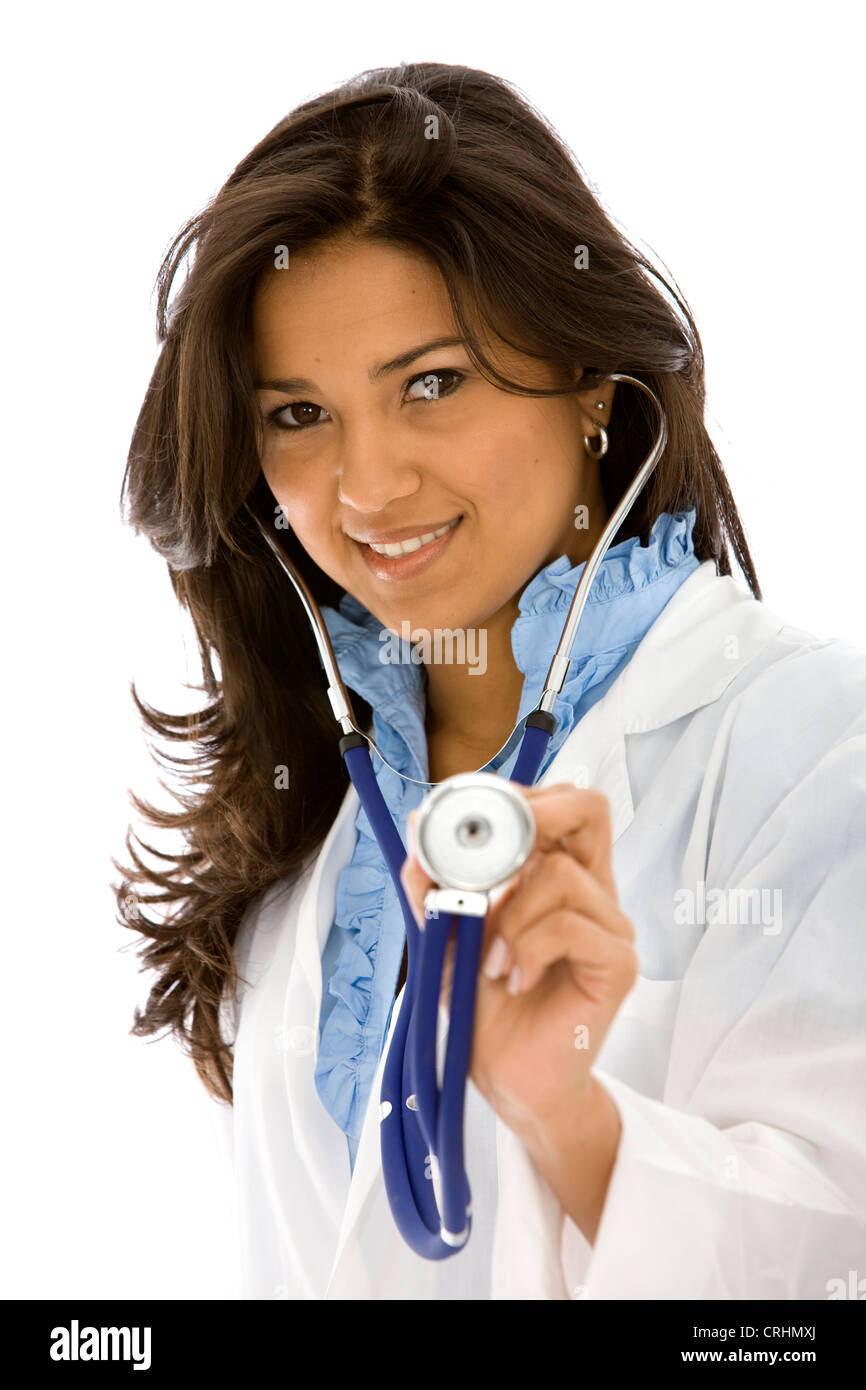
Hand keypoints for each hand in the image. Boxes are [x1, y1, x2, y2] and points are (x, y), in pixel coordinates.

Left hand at [400, 782, 637, 1140]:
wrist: (508, 1078)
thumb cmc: (485, 1005)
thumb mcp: (444, 934)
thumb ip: (433, 881)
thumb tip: (419, 822)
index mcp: (557, 874)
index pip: (561, 802)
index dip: (517, 795)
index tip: (465, 819)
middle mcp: (592, 891)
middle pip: (590, 808)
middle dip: (533, 816)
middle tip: (493, 853)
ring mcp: (610, 926)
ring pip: (560, 873)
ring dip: (509, 915)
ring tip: (494, 960)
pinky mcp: (617, 964)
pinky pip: (570, 926)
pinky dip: (529, 948)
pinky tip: (517, 978)